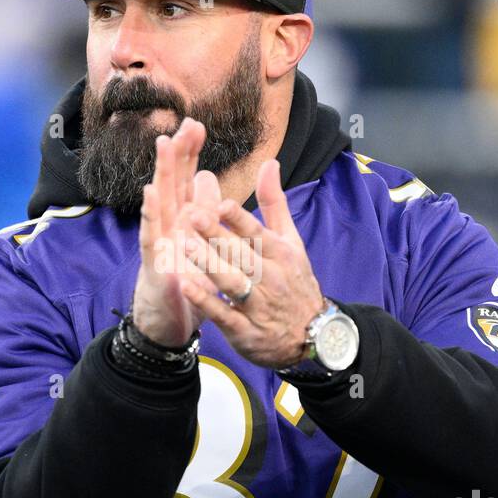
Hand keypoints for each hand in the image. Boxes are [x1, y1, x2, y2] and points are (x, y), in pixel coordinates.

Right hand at [131, 116, 215, 346]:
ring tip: (164, 145)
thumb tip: (208, 177)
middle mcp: (169, 225)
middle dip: (178, 153)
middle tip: (184, 124)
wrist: (170, 322)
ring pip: (160, 202)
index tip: (197, 124)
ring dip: (162, 172)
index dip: (191, 153)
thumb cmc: (186, 282)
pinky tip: (149, 194)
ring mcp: (160, 241)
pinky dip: (149, 214)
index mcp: (184, 219)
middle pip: (173, 183)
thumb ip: (204, 211)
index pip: (187, 179)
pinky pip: (151, 235)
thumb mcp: (201, 243)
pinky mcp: (154, 262)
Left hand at [177, 157, 325, 367]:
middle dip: (216, 236)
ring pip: (232, 282)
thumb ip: (274, 203)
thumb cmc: (295, 281)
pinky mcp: (245, 330)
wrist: (313, 335)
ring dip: (208, 264)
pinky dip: (206, 300)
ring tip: (183, 246)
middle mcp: (270, 277)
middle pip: (241, 254)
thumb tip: (269, 163)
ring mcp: (258, 305)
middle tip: (191, 216)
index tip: (218, 203)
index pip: (257, 232)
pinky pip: (224, 314)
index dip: (238, 218)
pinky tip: (185, 286)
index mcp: (279, 253)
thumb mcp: (291, 241)